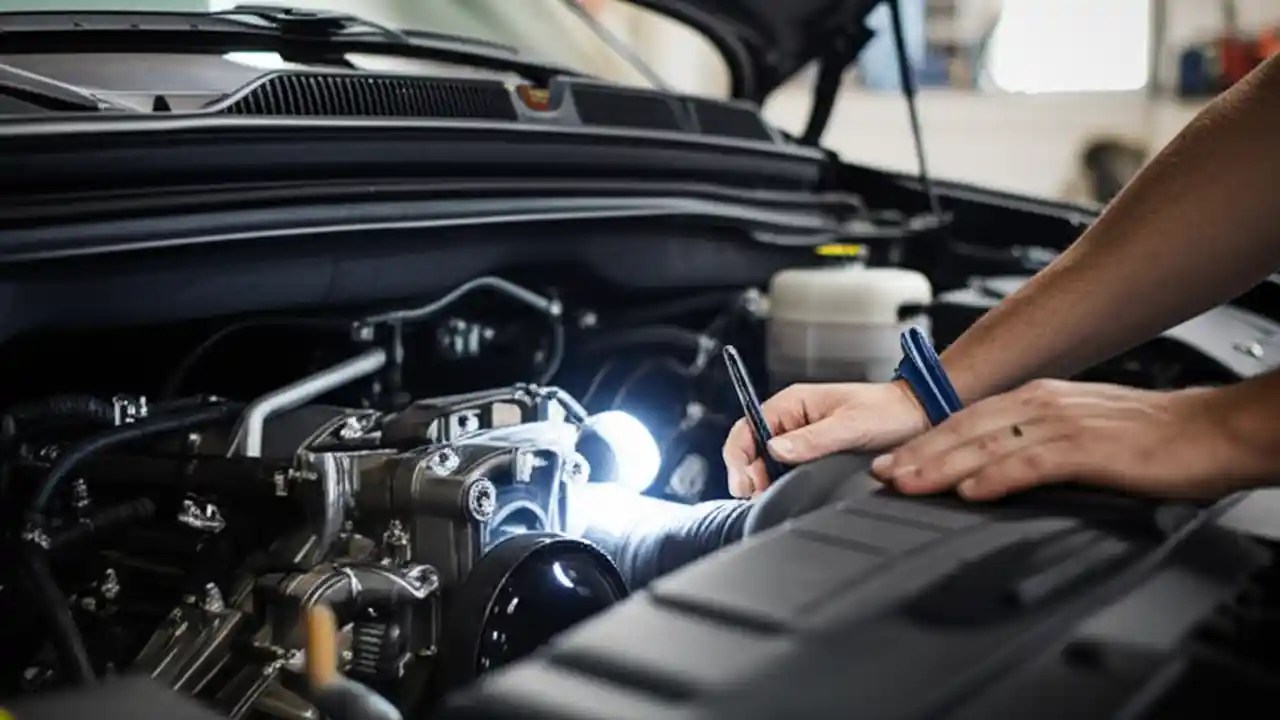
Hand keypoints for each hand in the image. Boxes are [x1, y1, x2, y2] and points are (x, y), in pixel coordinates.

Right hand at [723, 381, 927, 497]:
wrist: (918, 417)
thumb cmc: (888, 411)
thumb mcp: (850, 425)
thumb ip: (813, 438)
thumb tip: (774, 449)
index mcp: (792, 404)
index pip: (747, 428)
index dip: (739, 457)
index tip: (745, 483)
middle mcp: (791, 421)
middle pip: (751, 450)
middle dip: (748, 475)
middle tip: (757, 498)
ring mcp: (801, 440)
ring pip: (766, 465)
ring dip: (764, 483)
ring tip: (770, 500)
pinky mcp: (813, 456)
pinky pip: (786, 472)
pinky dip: (780, 485)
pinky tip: (785, 497)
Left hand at [871, 378, 1262, 500]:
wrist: (1213, 430)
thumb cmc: (1154, 436)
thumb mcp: (1081, 432)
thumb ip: (1037, 444)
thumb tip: (996, 470)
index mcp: (1039, 399)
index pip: (967, 419)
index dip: (926, 441)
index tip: (892, 461)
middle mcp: (1044, 404)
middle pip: (965, 429)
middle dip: (918, 453)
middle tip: (880, 474)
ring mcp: (1064, 423)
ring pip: (987, 443)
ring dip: (941, 465)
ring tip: (906, 484)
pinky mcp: (1089, 447)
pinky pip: (1032, 462)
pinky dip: (997, 477)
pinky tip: (972, 492)